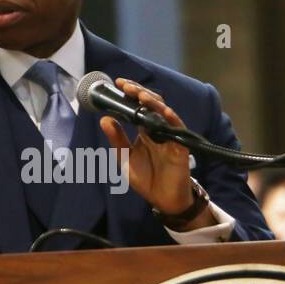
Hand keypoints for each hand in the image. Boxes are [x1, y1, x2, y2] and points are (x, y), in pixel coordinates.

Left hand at [99, 79, 216, 229]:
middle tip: (126, 86)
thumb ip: (116, 139)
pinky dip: (170, 118)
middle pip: (151, 104)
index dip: (130, 93)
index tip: (117, 83)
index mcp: (145, 130)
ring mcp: (170, 135)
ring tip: (140, 95)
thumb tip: (104, 119)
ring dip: (153, 102)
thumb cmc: (147, 179)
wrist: (163, 200)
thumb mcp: (125, 158)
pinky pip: (177, 128)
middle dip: (139, 92)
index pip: (138, 106)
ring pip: (164, 112)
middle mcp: (158, 129)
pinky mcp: (180, 146)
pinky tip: (163, 111)